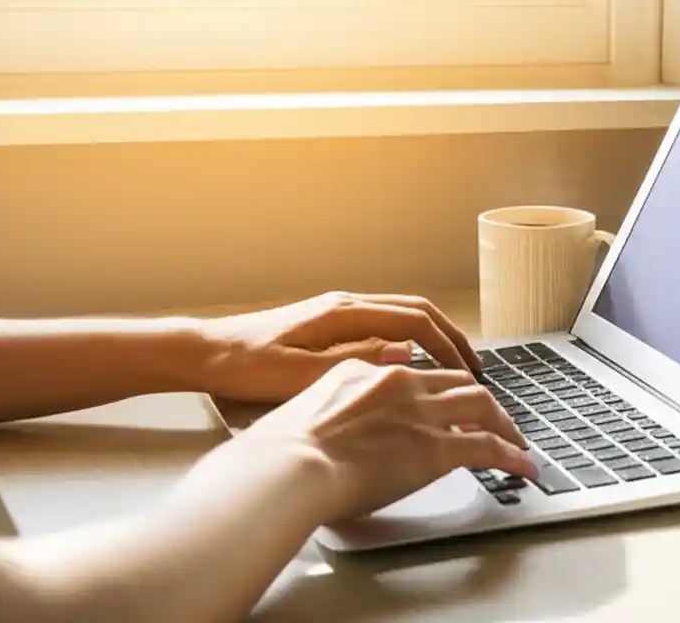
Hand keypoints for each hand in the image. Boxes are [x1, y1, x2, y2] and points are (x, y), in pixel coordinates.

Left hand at [197, 292, 481, 402]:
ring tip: (452, 364)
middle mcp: (345, 305)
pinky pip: (383, 322)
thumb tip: (406, 354)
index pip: (414, 322)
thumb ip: (357, 364)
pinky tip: (411, 363)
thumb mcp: (301, 374)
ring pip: (401, 313)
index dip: (447, 346)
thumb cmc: (244, 367)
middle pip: (416, 310)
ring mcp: (336, 311)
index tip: (468, 372)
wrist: (205, 353)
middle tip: (474, 367)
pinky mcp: (327, 323)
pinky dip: (410, 338)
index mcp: (343, 314)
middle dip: (451, 337)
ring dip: (432, 336)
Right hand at [241, 358, 534, 522]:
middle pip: (457, 382)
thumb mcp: (302, 405)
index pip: (416, 374)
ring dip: (505, 424)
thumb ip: (332, 398)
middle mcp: (400, 384)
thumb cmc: (280, 450)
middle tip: (494, 418)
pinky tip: (523, 468)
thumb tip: (342, 408)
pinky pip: (489, 447)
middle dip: (480, 400)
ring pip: (482, 407)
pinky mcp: (437, 448)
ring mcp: (421, 414)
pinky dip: (512, 456)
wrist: (287, 467)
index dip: (437, 389)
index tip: (446, 404)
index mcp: (365, 371)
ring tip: (517, 442)